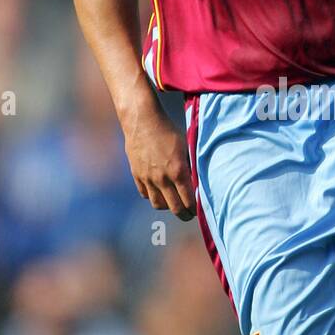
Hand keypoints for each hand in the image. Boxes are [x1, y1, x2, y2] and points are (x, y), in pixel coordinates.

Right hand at [123, 101, 195, 219]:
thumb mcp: (185, 146)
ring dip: (167, 206)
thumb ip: (190, 166)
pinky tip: (159, 191)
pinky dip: (153, 196)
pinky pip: (145, 194)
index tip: (198, 210)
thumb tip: (196, 181)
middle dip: (184, 214)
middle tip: (188, 214)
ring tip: (173, 203)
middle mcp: (162, 178)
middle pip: (174, 208)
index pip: (188, 201)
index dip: (195, 209)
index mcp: (178, 171)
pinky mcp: (136, 175)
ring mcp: (147, 178)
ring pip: (158, 204)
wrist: (142, 120)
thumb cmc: (168, 130)